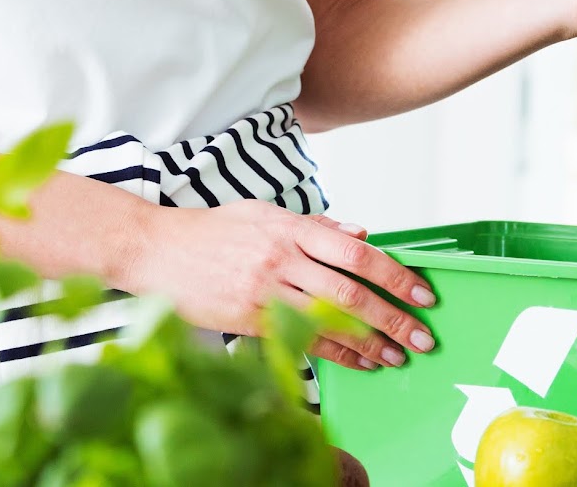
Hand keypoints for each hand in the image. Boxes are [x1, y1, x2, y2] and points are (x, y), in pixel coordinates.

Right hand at [119, 199, 435, 370]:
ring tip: (398, 355)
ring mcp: (263, 293)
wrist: (154, 250)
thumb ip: (317, 225)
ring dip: (370, 342)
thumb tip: (362, 233)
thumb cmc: (211, 230)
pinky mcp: (248, 321)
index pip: (357, 253)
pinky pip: (300, 340)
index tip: (421, 292)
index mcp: (291, 229)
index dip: (394, 275)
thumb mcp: (265, 214)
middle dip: (393, 316)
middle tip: (422, 335)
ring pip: (329, 321)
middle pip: (350, 292)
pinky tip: (359, 362)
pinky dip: (335, 354)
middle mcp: (281, 260)